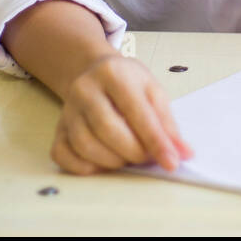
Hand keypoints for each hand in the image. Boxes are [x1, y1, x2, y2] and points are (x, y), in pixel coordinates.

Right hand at [51, 52, 192, 174]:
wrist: (94, 72)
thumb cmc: (127, 83)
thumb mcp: (153, 91)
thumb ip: (167, 123)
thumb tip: (182, 153)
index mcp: (114, 73)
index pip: (137, 112)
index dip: (156, 141)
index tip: (171, 161)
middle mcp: (85, 89)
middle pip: (108, 130)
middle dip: (134, 152)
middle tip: (148, 158)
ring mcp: (68, 109)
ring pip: (85, 145)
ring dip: (113, 161)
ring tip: (129, 158)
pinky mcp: (57, 128)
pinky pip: (63, 155)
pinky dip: (84, 167)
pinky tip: (102, 163)